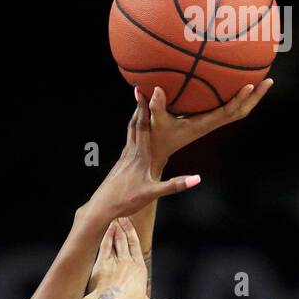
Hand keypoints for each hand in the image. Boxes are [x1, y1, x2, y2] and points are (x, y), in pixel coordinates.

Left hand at [76, 94, 200, 225]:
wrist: (102, 208)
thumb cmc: (127, 200)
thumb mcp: (153, 194)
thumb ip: (175, 185)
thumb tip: (197, 179)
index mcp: (139, 156)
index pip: (142, 126)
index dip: (143, 108)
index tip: (143, 91)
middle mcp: (130, 154)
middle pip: (134, 125)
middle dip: (139, 108)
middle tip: (141, 90)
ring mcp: (122, 160)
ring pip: (129, 134)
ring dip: (135, 119)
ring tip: (139, 107)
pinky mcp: (119, 166)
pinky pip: (127, 144)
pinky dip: (132, 134)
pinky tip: (134, 136)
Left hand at [89, 217, 178, 298]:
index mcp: (139, 269)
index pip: (136, 246)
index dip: (132, 234)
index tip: (129, 224)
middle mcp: (128, 262)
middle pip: (125, 240)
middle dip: (123, 227)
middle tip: (121, 216)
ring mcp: (114, 261)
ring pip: (115, 240)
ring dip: (114, 229)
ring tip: (113, 219)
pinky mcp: (101, 264)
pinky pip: (104, 246)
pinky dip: (105, 236)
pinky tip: (104, 229)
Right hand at [145, 78, 272, 171]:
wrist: (158, 153)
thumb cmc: (156, 138)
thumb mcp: (154, 122)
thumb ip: (155, 106)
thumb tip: (156, 89)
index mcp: (202, 125)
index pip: (226, 112)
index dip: (239, 100)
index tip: (250, 85)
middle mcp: (210, 124)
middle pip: (240, 112)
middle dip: (255, 98)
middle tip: (269, 80)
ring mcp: (210, 122)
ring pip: (237, 111)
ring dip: (251, 98)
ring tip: (264, 80)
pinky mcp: (207, 119)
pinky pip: (228, 107)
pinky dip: (238, 97)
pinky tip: (240, 82)